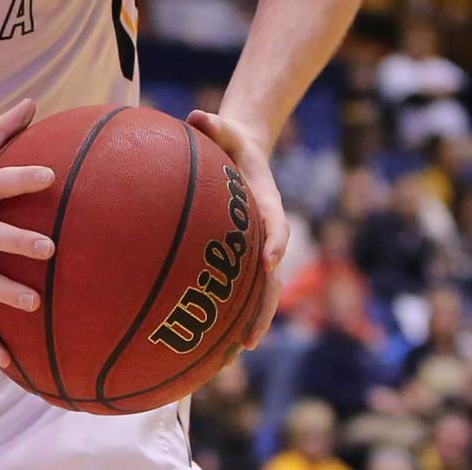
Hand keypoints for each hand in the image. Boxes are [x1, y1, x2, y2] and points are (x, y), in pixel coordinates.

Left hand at [187, 109, 285, 349]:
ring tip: (229, 357)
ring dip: (247, 323)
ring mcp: (253, 249)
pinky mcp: (238, 257)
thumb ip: (212, 123)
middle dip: (263, 309)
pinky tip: (202, 340)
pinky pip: (233, 289)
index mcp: (266, 202)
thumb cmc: (228, 138)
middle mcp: (264, 233)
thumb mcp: (223, 126)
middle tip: (248, 338)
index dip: (275, 243)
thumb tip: (195, 114)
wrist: (242, 150)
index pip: (276, 225)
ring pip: (257, 294)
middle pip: (271, 278)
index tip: (270, 262)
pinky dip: (224, 314)